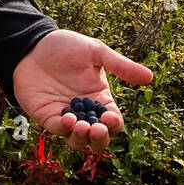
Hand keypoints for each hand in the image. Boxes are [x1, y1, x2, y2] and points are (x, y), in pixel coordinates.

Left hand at [13, 29, 153, 152]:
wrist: (33, 44)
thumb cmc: (65, 46)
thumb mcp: (96, 52)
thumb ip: (121, 66)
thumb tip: (150, 77)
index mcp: (100, 98)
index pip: (113, 122)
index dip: (114, 124)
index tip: (110, 117)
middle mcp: (85, 112)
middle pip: (97, 138)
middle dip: (100, 139)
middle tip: (97, 130)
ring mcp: (65, 116)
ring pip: (78, 141)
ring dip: (82, 139)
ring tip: (83, 127)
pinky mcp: (46, 116)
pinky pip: (57, 130)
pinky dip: (64, 129)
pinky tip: (68, 119)